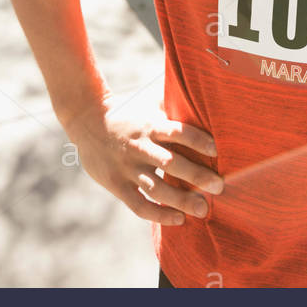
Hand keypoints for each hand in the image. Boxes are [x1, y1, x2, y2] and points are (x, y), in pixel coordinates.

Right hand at [65, 102, 223, 224]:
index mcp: (150, 125)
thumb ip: (172, 101)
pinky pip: (140, 205)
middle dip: (197, 176)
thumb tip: (200, 87)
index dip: (198, 140)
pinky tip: (178, 219)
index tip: (217, 151)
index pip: (177, 132)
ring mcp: (127, 168)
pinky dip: (159, 214)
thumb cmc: (127, 110)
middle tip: (219, 186)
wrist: (86, 119)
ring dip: (182, 200)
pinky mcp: (117, 185)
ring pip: (157, 188)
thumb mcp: (148, 101)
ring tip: (203, 208)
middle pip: (171, 163)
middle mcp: (140, 147)